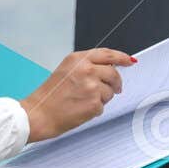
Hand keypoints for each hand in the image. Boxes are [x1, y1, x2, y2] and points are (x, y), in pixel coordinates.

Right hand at [20, 48, 134, 141]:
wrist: (39, 114)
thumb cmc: (49, 96)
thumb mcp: (66, 71)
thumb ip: (87, 66)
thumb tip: (110, 67)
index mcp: (78, 59)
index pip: (107, 54)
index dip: (121, 57)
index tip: (129, 61)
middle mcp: (86, 70)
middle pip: (114, 73)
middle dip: (115, 83)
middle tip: (112, 90)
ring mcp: (91, 86)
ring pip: (110, 92)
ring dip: (101, 98)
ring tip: (82, 101)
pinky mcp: (94, 103)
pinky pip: (103, 106)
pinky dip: (94, 110)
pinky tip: (80, 109)